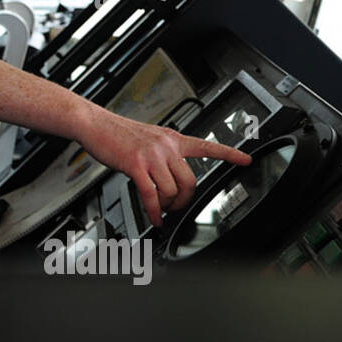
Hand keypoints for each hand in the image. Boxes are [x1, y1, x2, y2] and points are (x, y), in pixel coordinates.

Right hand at [75, 108, 252, 226]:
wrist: (95, 123)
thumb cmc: (117, 133)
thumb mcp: (148, 137)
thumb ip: (163, 153)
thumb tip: (169, 174)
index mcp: (172, 138)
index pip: (208, 146)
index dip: (230, 154)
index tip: (246, 160)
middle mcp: (166, 146)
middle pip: (190, 181)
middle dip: (184, 200)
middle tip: (175, 206)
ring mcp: (151, 155)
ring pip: (172, 190)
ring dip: (166, 206)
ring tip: (159, 208)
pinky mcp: (136, 165)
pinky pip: (151, 195)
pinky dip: (154, 211)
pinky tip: (154, 217)